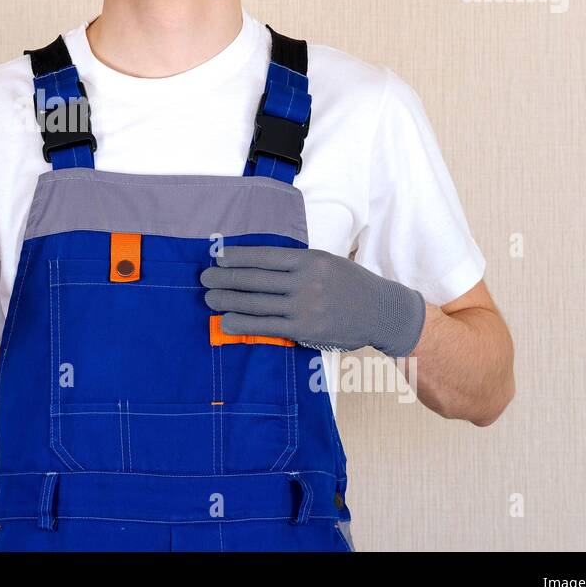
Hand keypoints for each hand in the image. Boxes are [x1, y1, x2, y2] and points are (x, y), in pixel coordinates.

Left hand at [200, 245, 425, 356]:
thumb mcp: (327, 261)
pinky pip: (267, 326)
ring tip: (209, 298)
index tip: (218, 257)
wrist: (381, 311)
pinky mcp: (305, 330)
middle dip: (225, 278)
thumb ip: (296, 264)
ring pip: (256, 302)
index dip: (237, 257)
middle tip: (204, 278)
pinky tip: (226, 322)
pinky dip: (243, 323)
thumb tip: (257, 264)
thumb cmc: (351, 284)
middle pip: (255, 279)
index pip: (264, 256)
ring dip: (227, 300)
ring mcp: (305, 306)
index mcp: (309, 259)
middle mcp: (305, 281)